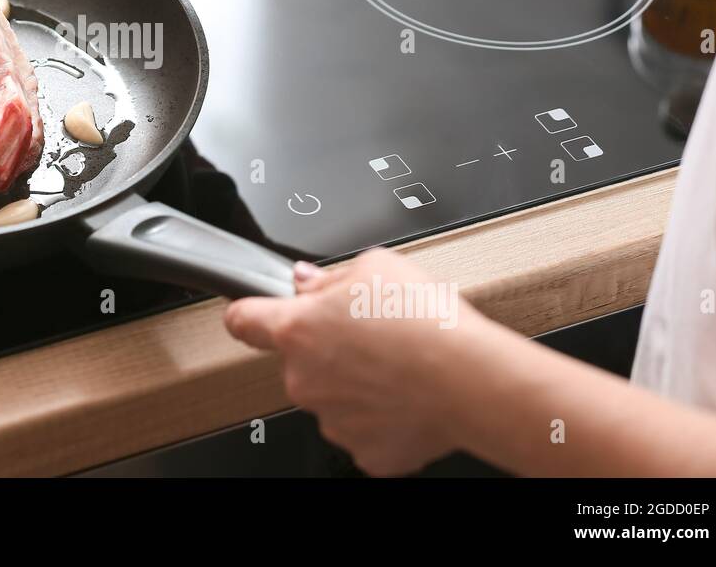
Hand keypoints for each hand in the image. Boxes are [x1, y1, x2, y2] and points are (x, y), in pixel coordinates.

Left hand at [225, 248, 479, 475]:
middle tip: (370, 333)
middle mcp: (304, 379)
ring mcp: (332, 419)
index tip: (254, 311)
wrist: (472, 380)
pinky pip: (362, 426)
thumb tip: (308, 282)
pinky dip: (381, 414)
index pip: (243, 320)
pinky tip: (407, 395)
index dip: (249, 311)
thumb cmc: (427, 322)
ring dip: (354, 381)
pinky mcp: (364, 450)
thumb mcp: (376, 266)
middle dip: (327, 346)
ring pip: (331, 394)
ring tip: (397, 364)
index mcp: (297, 330)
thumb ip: (329, 276)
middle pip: (299, 359)